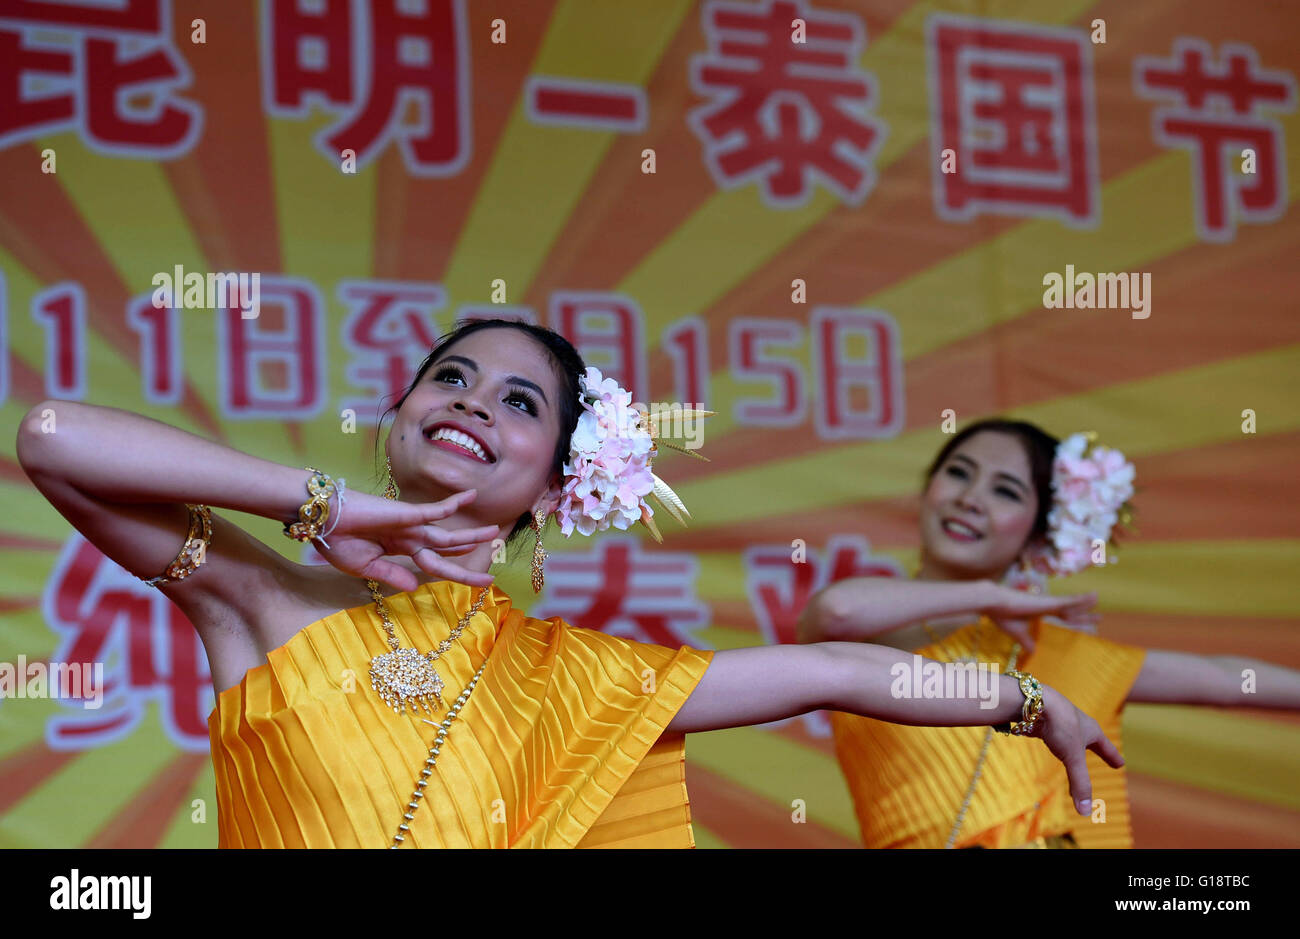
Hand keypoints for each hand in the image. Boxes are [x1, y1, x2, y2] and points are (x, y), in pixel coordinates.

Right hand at [312, 489, 499, 591]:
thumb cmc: (337, 542)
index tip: (478, 585)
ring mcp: (410, 524)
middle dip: (469, 558)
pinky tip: (470, 497)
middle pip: (447, 548)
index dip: (456, 574)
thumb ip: (392, 575)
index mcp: (400, 550)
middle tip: (492, 573)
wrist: (320, 522)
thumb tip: (415, 587)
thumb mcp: (366, 568)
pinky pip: (433, 510)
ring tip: (494, 533)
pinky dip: (452, 504)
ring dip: (471, 534)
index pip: (435, 563)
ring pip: (447, 532)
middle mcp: (410, 536)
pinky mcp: (405, 513)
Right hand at [980, 582, 1098, 653]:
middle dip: (1084, 615)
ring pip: (1072, 604)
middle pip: (1070, 612)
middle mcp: (1047, 606)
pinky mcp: (1049, 602)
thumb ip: (1026, 641)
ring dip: (1086, 603)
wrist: (994, 604)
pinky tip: (1092, 597)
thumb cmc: (1003, 617)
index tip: (1085, 625)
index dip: (1074, 621)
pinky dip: (1082, 599)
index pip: (1062, 617)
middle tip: (1099, 618)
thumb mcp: (1017, 633)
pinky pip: (1070, 600)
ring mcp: (1049, 603)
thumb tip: (1032, 652)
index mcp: (1040, 613)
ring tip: (1097, 599)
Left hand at [1030, 685, 1124, 815]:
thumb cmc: (1060, 725)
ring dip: (1073, 744)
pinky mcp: (1043, 721)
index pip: (1106, 747)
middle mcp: (1077, 724)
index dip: (1113, 757)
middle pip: (1090, 739)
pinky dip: (1052, 739)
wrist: (1034, 700)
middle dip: (1096, 748)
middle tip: (1105, 755)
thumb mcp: (1073, 757)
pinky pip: (1050, 733)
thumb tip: (1085, 812)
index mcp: (1091, 730)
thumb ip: (1079, 783)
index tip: (1120, 764)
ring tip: (1072, 749)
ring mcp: (1060, 721)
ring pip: (1069, 736)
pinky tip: (1045, 739)